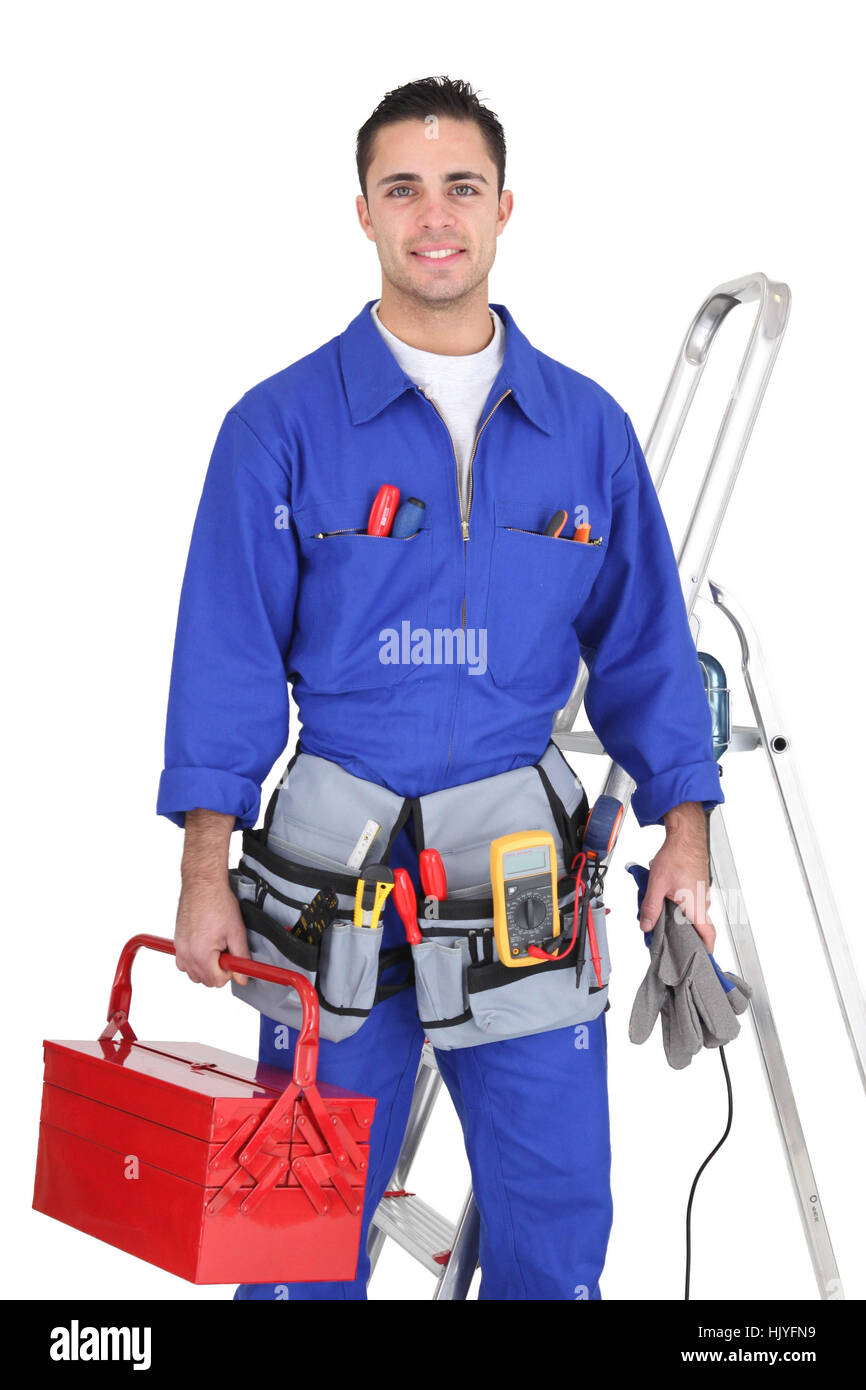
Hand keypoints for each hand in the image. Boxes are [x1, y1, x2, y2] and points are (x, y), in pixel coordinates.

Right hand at [175, 877, 250, 986]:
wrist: (203, 884)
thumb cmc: (218, 902)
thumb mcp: (236, 932)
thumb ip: (240, 958)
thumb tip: (242, 977)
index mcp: (201, 954)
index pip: (217, 982)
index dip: (229, 972)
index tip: (233, 959)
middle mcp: (187, 954)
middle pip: (204, 980)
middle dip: (218, 970)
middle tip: (226, 950)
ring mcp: (179, 948)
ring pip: (193, 973)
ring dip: (206, 966)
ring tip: (216, 946)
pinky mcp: (176, 942)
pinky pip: (184, 963)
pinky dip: (194, 960)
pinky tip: (205, 946)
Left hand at [640, 802, 714, 953]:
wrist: (685, 834)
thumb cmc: (678, 855)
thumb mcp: (657, 884)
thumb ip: (650, 908)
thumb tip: (646, 926)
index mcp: (696, 906)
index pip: (708, 935)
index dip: (706, 951)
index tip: (703, 961)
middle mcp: (703, 902)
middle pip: (697, 927)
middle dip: (682, 935)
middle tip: (667, 937)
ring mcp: (701, 893)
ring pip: (691, 914)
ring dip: (678, 917)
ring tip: (660, 913)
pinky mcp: (697, 886)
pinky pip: (690, 902)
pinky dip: (679, 906)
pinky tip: (665, 899)